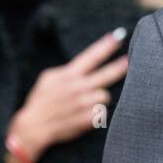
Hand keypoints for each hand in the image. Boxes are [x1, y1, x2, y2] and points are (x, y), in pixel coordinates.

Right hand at [8, 28, 129, 162]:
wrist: (32, 128)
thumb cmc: (40, 102)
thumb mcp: (48, 79)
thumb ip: (67, 71)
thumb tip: (82, 66)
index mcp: (69, 75)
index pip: (92, 56)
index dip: (107, 45)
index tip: (120, 35)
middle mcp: (78, 87)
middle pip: (107, 74)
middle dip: (120, 66)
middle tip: (130, 60)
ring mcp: (83, 104)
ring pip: (105, 95)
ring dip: (99, 98)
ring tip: (85, 103)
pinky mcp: (87, 119)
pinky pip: (101, 112)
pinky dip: (95, 114)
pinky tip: (83, 115)